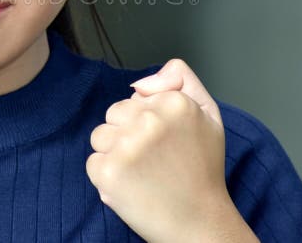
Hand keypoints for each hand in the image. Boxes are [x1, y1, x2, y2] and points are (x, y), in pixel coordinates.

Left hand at [86, 59, 255, 242]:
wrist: (200, 222)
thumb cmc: (202, 170)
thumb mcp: (207, 113)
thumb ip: (181, 80)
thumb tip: (140, 82)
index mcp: (175, 102)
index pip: (136, 98)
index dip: (147, 120)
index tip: (165, 141)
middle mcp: (150, 120)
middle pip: (115, 113)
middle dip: (127, 133)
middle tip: (153, 159)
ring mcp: (128, 146)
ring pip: (100, 136)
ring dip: (114, 153)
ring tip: (142, 172)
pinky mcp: (110, 171)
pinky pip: (93, 162)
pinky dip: (107, 177)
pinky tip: (132, 186)